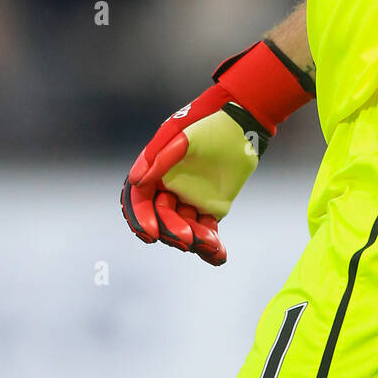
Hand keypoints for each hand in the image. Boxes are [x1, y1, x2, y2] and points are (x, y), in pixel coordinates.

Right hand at [121, 81, 266, 265]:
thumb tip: (136, 181)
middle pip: (162, 218)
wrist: (242, 122)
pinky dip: (210, 246)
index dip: (142, 219)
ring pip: (183, 228)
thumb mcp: (181, 134)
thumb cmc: (208, 123)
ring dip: (193, 240)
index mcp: (155, 172)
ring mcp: (190, 200)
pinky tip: (219, 255)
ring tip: (210, 243)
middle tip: (187, 238)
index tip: (151, 234)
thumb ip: (160, 156)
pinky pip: (206, 230)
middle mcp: (169, 189)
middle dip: (171, 231)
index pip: (140, 200)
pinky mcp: (211, 208)